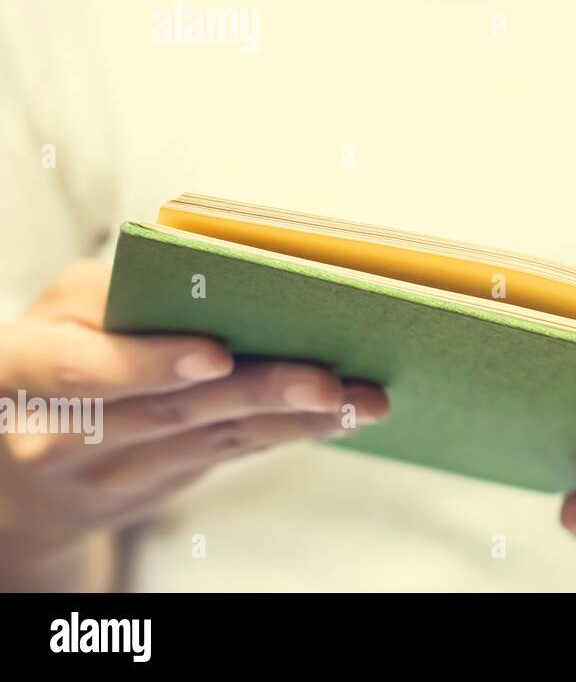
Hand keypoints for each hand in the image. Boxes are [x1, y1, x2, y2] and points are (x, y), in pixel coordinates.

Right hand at [0, 260, 388, 589]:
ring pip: (218, 438)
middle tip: (327, 379)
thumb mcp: (58, 310)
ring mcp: (119, 470)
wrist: (22, 468)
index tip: (215, 355)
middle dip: (259, 392)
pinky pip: (234, 452)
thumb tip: (212, 273)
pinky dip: (294, 430)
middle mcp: (66, 435)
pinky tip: (346, 413)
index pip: (85, 372)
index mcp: (24, 374)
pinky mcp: (167, 480)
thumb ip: (117, 293)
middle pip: (174, 412)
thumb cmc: (50, 349)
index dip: (150, 364)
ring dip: (298, 417)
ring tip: (363, 398)